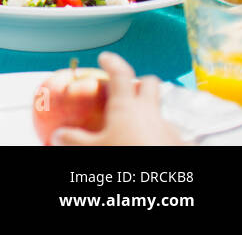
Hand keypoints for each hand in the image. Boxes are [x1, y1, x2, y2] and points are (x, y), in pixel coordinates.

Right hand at [52, 52, 188, 145]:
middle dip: (139, 82)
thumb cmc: (127, 156)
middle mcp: (151, 112)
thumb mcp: (94, 149)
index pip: (121, 73)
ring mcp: (170, 128)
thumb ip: (74, 139)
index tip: (105, 58)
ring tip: (137, 127)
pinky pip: (172, 135)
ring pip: (161, 111)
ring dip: (150, 113)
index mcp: (127, 106)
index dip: (112, 62)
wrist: (161, 182)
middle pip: (150, 84)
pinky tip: (154, 146)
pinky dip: (162, 136)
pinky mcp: (182, 144)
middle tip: (126, 90)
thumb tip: (58, 135)